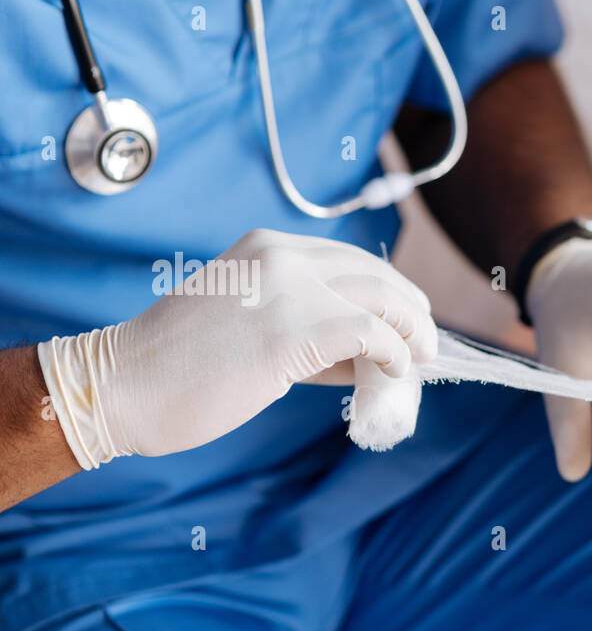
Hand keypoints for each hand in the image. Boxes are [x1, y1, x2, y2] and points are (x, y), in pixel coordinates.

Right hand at [37, 228, 436, 468]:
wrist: (124, 383)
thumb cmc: (181, 368)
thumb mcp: (251, 326)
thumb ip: (311, 332)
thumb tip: (372, 355)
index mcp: (269, 247)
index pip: (352, 261)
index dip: (390, 292)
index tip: (409, 321)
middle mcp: (284, 256)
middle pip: (377, 275)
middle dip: (412, 309)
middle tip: (428, 342)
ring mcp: (291, 288)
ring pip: (384, 299)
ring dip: (414, 332)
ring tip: (422, 359)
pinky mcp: (296, 328)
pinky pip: (372, 334)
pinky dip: (396, 353)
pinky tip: (397, 373)